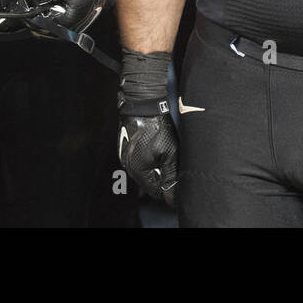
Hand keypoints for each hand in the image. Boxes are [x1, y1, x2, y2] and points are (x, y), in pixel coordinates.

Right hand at [118, 48, 177, 205]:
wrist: (142, 105)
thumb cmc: (157, 128)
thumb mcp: (169, 153)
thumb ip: (171, 176)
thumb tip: (172, 197)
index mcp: (139, 171)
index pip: (154, 192)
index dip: (168, 191)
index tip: (178, 185)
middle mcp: (128, 167)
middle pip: (147, 183)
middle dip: (161, 181)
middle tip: (175, 173)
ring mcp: (125, 157)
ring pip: (142, 172)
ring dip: (155, 171)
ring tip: (167, 160)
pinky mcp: (125, 148)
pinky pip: (137, 162)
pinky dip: (148, 161)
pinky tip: (157, 151)